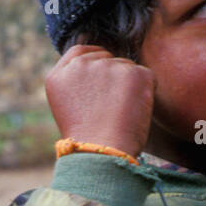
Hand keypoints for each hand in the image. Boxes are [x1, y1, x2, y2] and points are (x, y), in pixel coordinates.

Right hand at [45, 43, 154, 157]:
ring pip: (126, 67)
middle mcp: (80, 66)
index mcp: (59, 76)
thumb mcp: (68, 107)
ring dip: (129, 85)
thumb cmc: (88, 140)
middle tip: (112, 107)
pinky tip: (134, 112)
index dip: (95, 60)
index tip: (103, 78)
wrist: (102, 154)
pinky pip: (146, 76)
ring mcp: (106, 66)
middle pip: (106, 58)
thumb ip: (77, 82)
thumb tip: (100, 66)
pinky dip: (146, 92)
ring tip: (121, 114)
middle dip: (113, 77)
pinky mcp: (132, 72)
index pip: (80, 51)